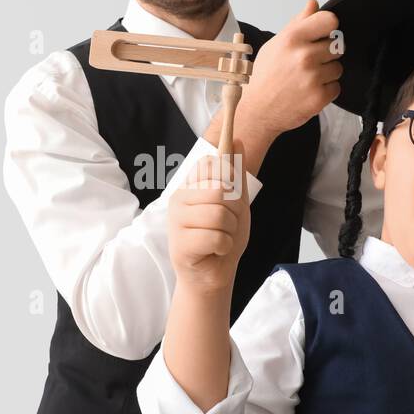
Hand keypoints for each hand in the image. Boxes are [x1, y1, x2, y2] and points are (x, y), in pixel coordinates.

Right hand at [168, 140, 250, 294]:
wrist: (214, 274)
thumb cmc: (222, 237)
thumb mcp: (235, 202)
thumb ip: (235, 173)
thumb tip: (237, 139)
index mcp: (190, 186)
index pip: (210, 164)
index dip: (228, 180)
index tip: (227, 198)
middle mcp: (178, 199)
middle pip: (219, 190)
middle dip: (233, 212)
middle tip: (225, 225)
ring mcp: (176, 221)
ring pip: (219, 215)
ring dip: (229, 231)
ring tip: (220, 239)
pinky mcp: (181, 244)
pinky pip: (217, 237)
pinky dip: (224, 247)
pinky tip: (214, 250)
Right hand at [238, 0, 341, 135]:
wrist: (257, 111)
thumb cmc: (265, 77)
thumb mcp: (276, 44)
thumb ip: (298, 23)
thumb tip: (314, 4)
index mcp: (292, 38)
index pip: (330, 20)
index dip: (328, 28)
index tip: (322, 35)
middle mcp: (304, 56)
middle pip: (337, 45)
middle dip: (326, 54)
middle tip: (308, 63)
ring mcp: (312, 78)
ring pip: (338, 67)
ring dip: (327, 73)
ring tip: (306, 79)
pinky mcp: (319, 97)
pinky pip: (336, 87)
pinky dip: (325, 90)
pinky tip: (308, 91)